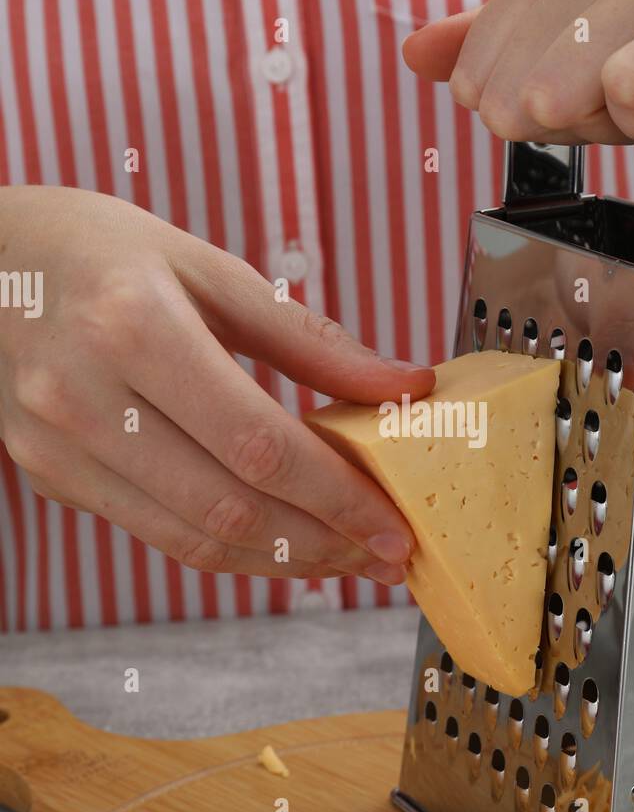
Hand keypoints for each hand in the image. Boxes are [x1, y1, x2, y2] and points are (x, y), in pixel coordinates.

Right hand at [0, 186, 433, 584]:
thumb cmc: (100, 250)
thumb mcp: (207, 269)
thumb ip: (309, 338)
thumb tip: (405, 385)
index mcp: (132, 327)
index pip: (259, 445)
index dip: (337, 498)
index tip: (393, 527)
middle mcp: (84, 396)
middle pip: (229, 506)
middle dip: (323, 544)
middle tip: (386, 555)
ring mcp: (57, 447)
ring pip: (192, 538)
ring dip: (282, 561)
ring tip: (346, 559)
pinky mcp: (50, 477)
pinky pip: (157, 533)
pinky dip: (228, 549)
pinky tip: (280, 542)